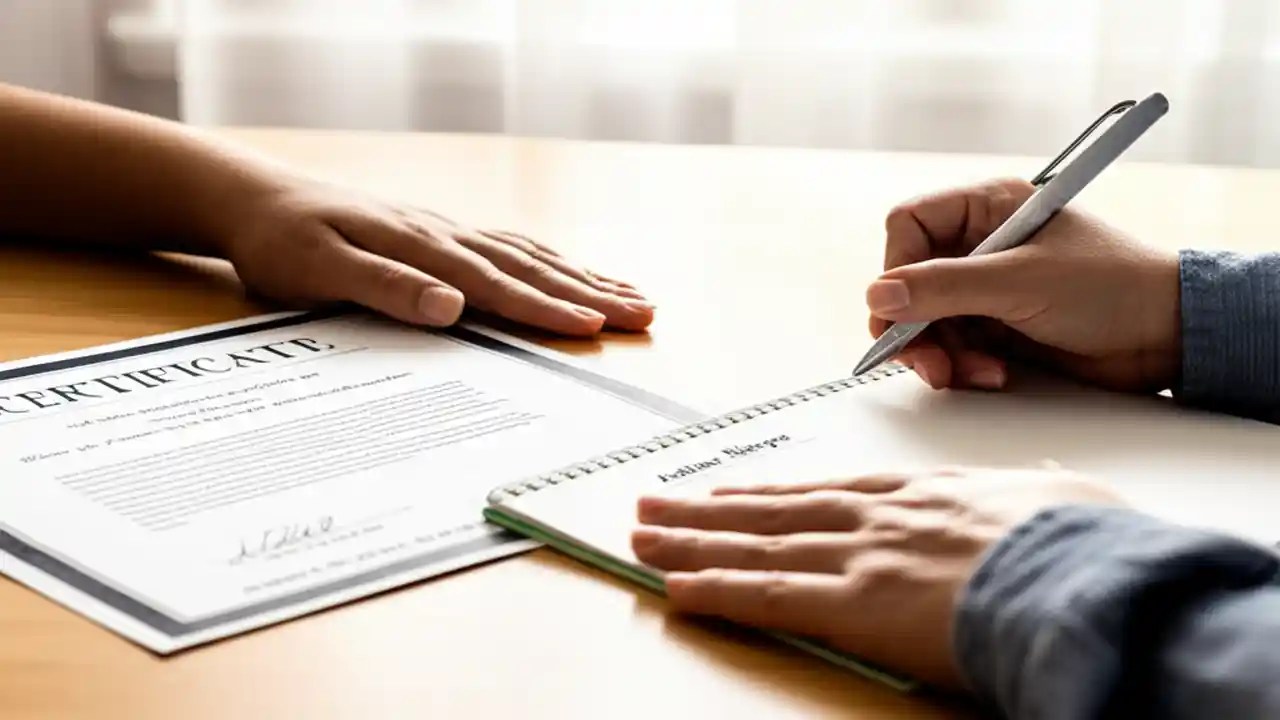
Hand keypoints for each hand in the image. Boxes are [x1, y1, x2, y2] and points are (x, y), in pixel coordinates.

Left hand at [219, 179, 653, 335]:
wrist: (253, 196)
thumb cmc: (280, 241)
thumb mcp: (317, 269)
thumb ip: (386, 288)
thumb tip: (454, 307)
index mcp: (420, 246)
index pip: (496, 283)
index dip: (547, 308)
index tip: (595, 327)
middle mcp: (444, 234)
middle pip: (530, 266)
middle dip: (590, 293)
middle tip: (647, 315)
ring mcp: (446, 229)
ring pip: (529, 253)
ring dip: (583, 277)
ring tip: (634, 296)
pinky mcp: (439, 231)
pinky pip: (509, 244)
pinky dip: (550, 261)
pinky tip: (572, 270)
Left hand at [631, 466, 1123, 687]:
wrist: (1086, 575)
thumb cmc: (1082, 545)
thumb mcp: (1062, 499)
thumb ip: (1032, 491)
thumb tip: (1040, 478)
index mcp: (924, 494)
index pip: (829, 492)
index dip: (773, 494)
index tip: (734, 491)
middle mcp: (878, 517)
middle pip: (774, 511)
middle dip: (709, 510)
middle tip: (656, 504)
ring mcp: (860, 557)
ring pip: (756, 545)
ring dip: (693, 542)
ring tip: (643, 536)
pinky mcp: (854, 605)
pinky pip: (769, 597)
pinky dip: (718, 590)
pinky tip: (676, 588)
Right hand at [867, 178, 1179, 392]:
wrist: (1169, 336)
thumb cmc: (1113, 288)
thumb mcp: (1021, 282)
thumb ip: (945, 288)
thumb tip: (879, 295)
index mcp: (988, 207)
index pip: (909, 225)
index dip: (897, 268)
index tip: (900, 308)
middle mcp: (980, 244)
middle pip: (909, 281)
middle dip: (913, 325)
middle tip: (925, 360)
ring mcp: (986, 288)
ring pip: (925, 321)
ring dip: (939, 353)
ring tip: (969, 373)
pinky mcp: (996, 327)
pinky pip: (951, 347)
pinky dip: (961, 366)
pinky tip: (992, 374)